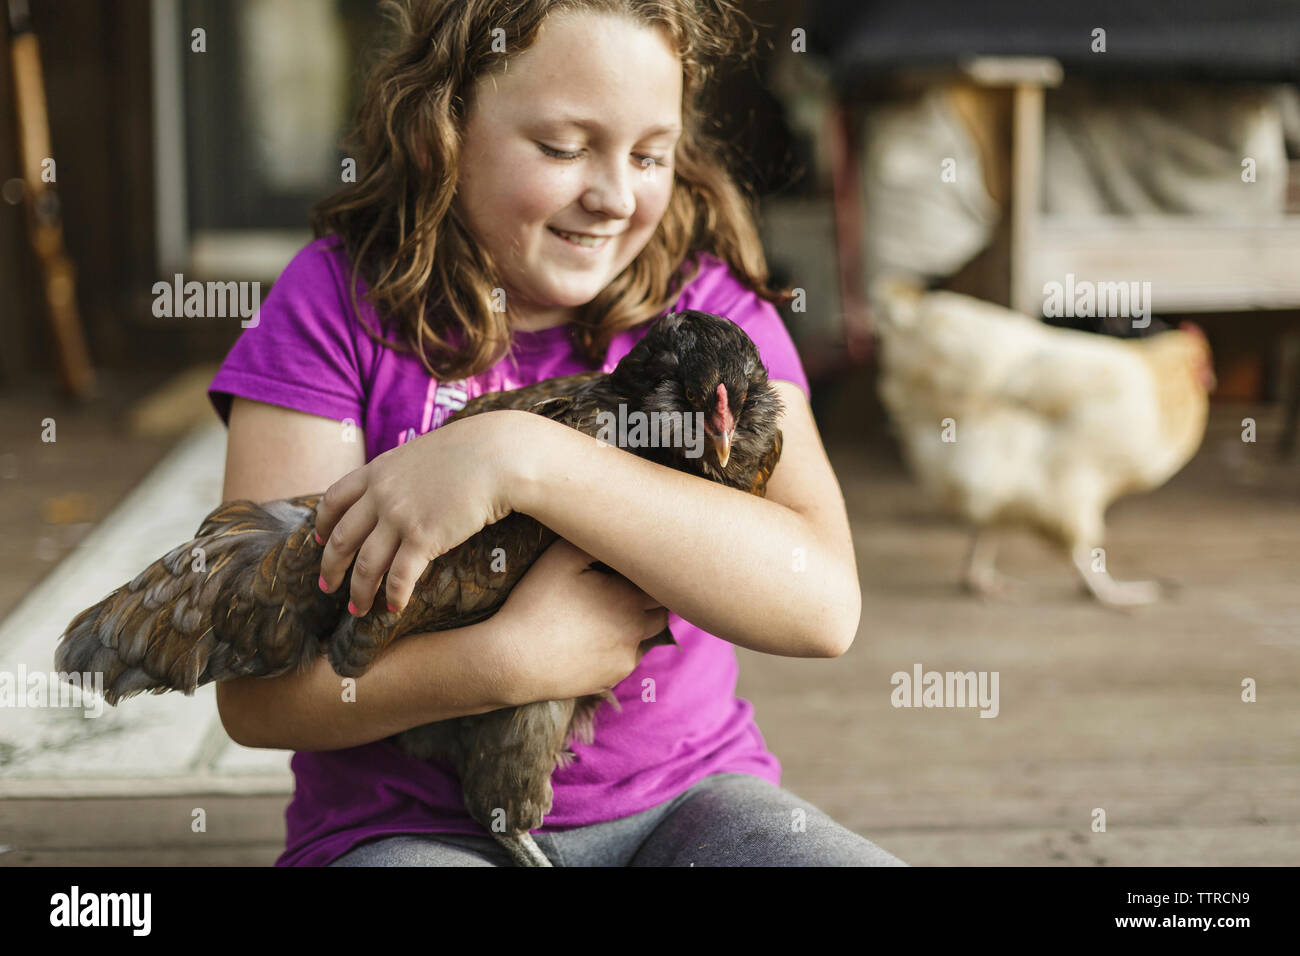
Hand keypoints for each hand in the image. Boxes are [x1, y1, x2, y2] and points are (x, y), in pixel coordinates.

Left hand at [314, 409, 530, 615]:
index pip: (334, 499)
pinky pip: (400, 576)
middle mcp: (381, 495)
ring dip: (359, 592)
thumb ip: (404, 472)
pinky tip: (395, 608)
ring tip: (358, 610)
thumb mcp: (422, 453)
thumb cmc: (471, 451)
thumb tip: (404, 486)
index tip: (319, 540)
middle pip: (341, 538)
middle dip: (331, 568)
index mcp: (378, 470)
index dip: (322, 523)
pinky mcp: (423, 538)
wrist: (497, 454)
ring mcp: (399, 517)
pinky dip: (394, 596)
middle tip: (327, 588)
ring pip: (366, 565)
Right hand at [488, 538, 669, 705]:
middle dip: (650, 599)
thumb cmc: (535, 604)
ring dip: (638, 624)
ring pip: (647, 636)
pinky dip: (621, 648)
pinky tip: (596, 639)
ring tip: (608, 615)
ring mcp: (626, 658)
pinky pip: (628, 658)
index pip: (661, 583)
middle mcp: (637, 630)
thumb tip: (616, 529)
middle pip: (662, 611)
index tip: (635, 568)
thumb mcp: (560, 558)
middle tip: (628, 589)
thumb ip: (593, 540)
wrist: (513, 660)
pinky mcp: (612, 679)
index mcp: (630, 598)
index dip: (649, 573)